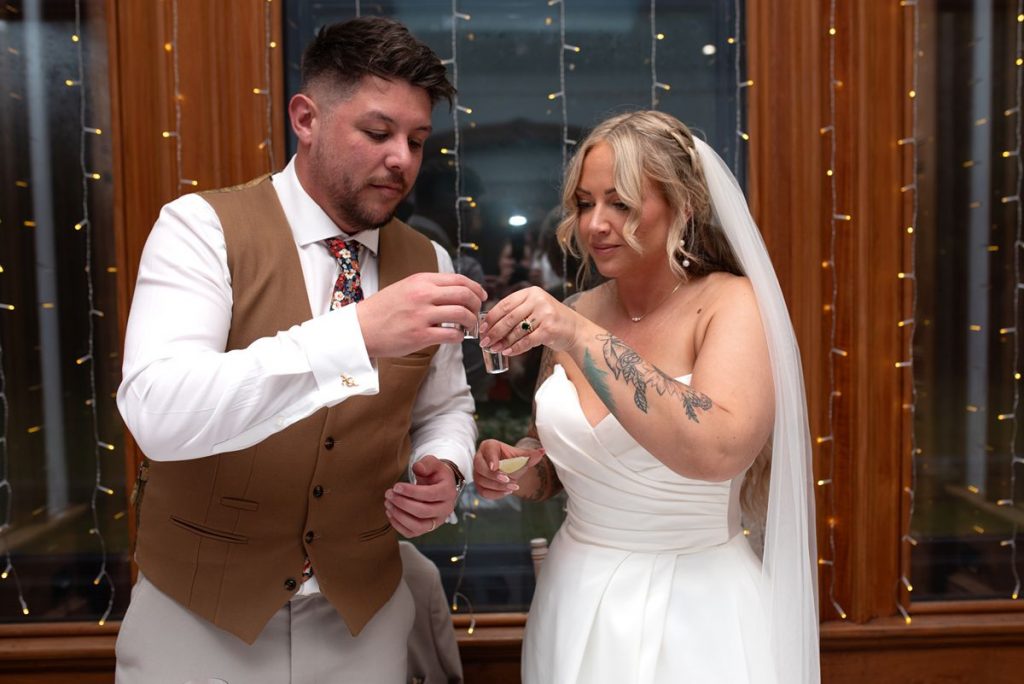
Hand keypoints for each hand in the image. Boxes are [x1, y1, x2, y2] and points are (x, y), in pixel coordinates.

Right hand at [357, 272, 486, 358]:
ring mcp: (422, 315)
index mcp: (421, 281)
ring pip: (462, 314)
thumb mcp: (405, 287)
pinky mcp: (420, 335)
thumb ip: (429, 287)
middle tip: (476, 314)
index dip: (475, 288)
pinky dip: (460, 337)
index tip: (481, 296)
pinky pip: (452, 335)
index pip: (459, 279)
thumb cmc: (383, 309)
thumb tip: (455, 292)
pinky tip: (456, 337)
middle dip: (476, 305)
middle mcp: (423, 295)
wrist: (360, 328)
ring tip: (468, 327)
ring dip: (471, 322)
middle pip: (465, 295)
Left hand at [384, 455, 459, 537]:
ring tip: (388, 503)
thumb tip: (417, 468)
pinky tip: (390, 512)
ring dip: (399, 516)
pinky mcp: (427, 528)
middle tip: (389, 494)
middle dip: (402, 503)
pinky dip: (398, 525)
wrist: (440, 485)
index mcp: (448, 492)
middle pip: (423, 512)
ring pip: (418, 526)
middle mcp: (445, 510)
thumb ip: (426, 463)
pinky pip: (412, 533)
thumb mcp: (433, 463)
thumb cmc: (435, 474)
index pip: (430, 495)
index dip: (411, 492)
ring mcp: (437, 521)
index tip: (396, 486)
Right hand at [472, 439, 545, 499]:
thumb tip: (542, 451)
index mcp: (489, 446)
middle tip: (507, 479)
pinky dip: (495, 494)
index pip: (487, 451)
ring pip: (482, 481)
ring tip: (512, 486)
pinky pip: (483, 492)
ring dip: (497, 486)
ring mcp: (477, 473)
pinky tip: (507, 491)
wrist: (509, 470)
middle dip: (493, 475)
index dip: (490, 458)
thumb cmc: (513, 460)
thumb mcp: (522, 456)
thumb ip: (530, 455)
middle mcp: (479, 458)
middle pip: (480, 468)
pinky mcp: (479, 485)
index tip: (495, 466)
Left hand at [479, 286, 583, 355]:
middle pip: (509, 318)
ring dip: (503, 342)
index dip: (491, 318)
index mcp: (531, 292)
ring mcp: (545, 314)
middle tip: (485, 341)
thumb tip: (489, 326)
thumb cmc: (550, 320)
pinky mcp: (549, 329)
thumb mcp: (534, 308)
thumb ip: (516, 312)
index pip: (505, 304)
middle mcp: (538, 300)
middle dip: (494, 332)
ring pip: (516, 330)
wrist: (575, 329)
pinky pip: (527, 341)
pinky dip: (515, 348)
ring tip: (494, 349)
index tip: (482, 329)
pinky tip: (508, 352)